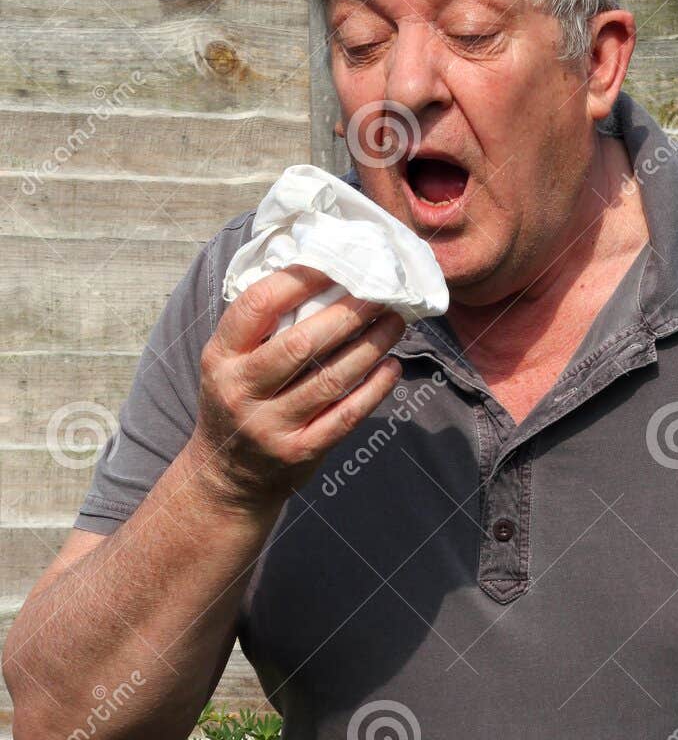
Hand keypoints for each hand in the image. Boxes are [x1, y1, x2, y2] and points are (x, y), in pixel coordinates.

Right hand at [188, 264, 406, 511]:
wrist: (228, 475)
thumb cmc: (238, 400)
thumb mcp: (229, 362)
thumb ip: (261, 328)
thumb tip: (316, 275)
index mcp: (220, 357)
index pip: (257, 306)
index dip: (299, 279)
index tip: (335, 263)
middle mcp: (241, 391)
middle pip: (301, 343)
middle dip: (347, 313)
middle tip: (379, 292)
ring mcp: (270, 425)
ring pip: (330, 379)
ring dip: (370, 347)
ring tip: (394, 323)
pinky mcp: (299, 452)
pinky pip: (346, 416)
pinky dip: (374, 389)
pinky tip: (391, 367)